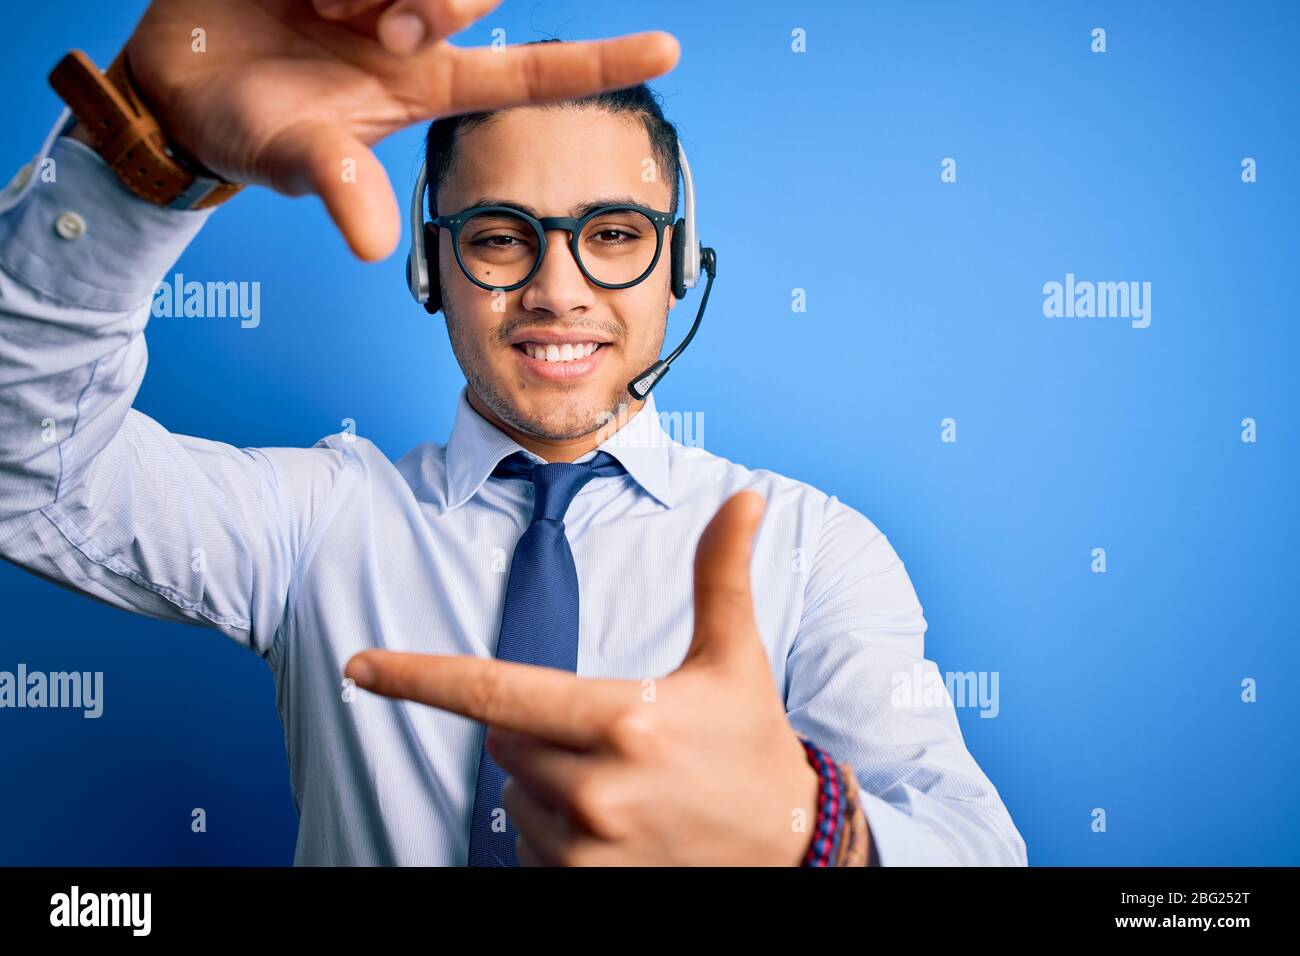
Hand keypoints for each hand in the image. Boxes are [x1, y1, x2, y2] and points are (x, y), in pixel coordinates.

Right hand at [120, 0, 678, 258]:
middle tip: (365, 24)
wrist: (174, 81)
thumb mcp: (294, 159)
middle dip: (431, 1)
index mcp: (424, 84)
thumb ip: (338, 188)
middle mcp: (415, 29)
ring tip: (317, 2)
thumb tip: (372, 245)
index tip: (670, 50)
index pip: (530, 74)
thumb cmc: (248, 129)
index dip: (598, 64)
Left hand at [345, 491, 823, 865]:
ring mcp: (586, 851)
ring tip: (628, 790)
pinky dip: (560, 836)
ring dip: (551, 787)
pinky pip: (531, 851)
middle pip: (507, 741)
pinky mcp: (584, 891)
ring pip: (517, 797)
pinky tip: (619, 832)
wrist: (791, 851)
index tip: (360, 665)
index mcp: (623, 720)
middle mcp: (595, 789)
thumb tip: (745, 497)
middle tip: (616, 738)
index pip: (495, 692)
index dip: (419, 677)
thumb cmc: (753, 744)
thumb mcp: (734, 659)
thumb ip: (721, 575)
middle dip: (541, 730)